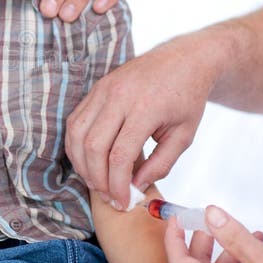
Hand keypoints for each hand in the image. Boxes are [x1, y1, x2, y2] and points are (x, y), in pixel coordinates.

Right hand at [65, 34, 214, 207]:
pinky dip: (77, 145)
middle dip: (97, 178)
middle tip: (109, 196)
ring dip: (82, 163)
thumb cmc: (187, 98)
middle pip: (93, 146)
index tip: (123, 202)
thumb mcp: (184, 136)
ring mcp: (103, 89)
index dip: (118, 185)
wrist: (184, 59)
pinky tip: (89, 161)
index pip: (120, 155)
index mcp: (145, 108)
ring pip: (77, 134)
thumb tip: (134, 186)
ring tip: (97, 182)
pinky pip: (75, 121)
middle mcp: (119, 96)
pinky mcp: (96, 88)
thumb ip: (161, 164)